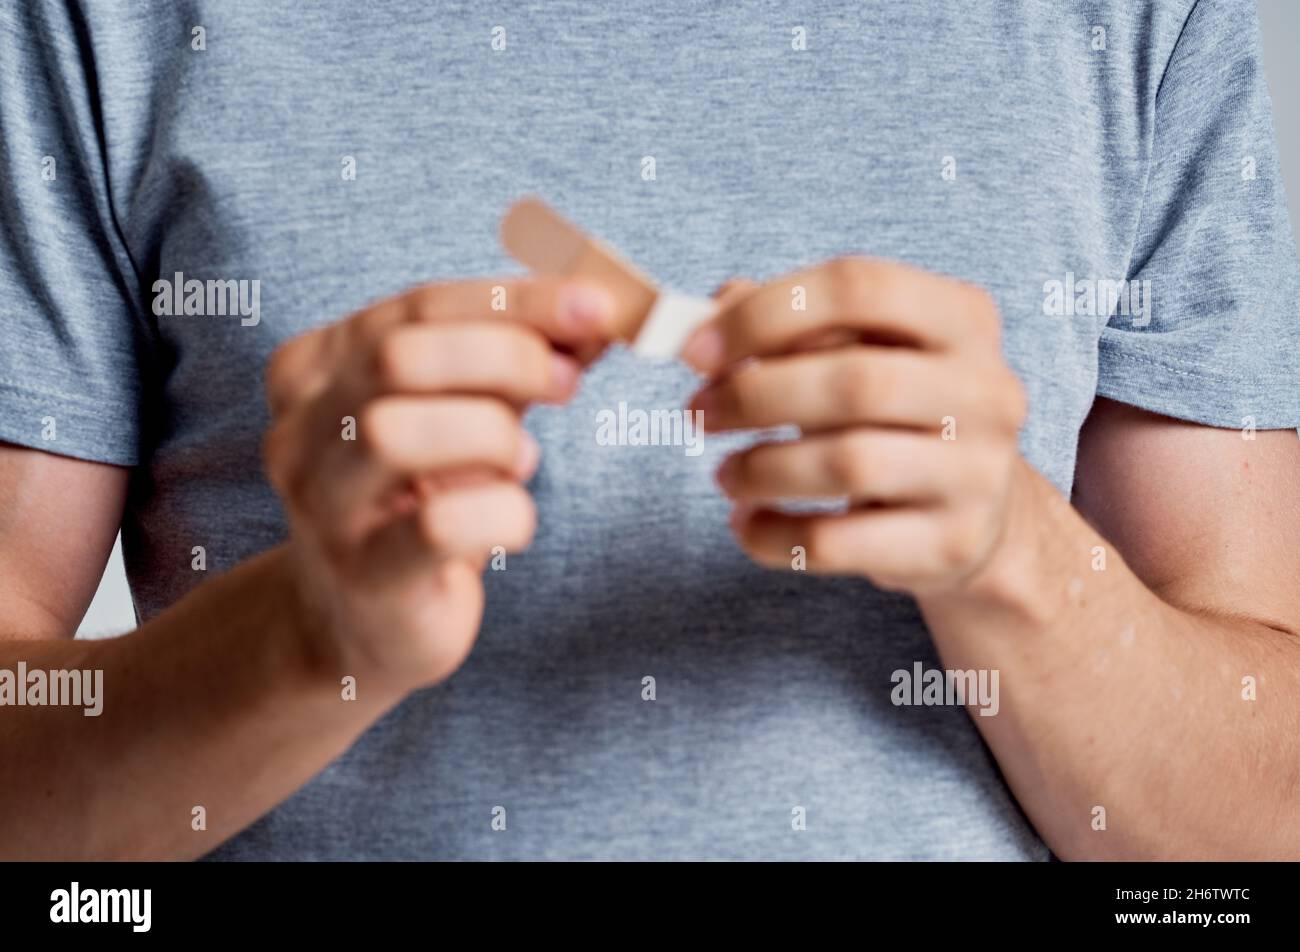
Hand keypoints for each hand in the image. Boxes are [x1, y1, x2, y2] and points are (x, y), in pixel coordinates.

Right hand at [262, 278, 617, 692]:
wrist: (363, 621)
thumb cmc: (421, 499)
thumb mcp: (464, 411)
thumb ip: (517, 360)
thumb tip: (594, 315)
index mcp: (317, 369)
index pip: (419, 307)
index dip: (516, 301)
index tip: (596, 307)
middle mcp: (300, 431)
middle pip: (398, 357)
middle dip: (506, 358)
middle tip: (566, 383)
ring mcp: (323, 506)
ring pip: (396, 433)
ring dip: (492, 436)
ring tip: (520, 462)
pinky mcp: (364, 575)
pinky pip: (440, 526)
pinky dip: (503, 512)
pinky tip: (513, 521)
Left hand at [683, 257, 1026, 594]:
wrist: (978, 515)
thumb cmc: (895, 416)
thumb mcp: (856, 352)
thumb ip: (784, 325)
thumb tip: (702, 321)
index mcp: (963, 317)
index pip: (858, 287)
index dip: (764, 313)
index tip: (694, 350)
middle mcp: (986, 390)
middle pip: (854, 381)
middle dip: (753, 396)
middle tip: (697, 414)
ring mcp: (976, 473)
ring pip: (847, 465)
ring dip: (761, 469)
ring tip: (726, 474)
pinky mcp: (951, 545)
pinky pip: (838, 543)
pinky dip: (772, 534)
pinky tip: (747, 523)